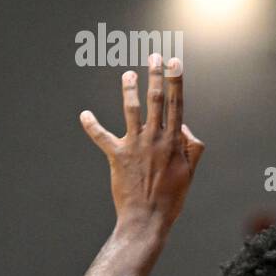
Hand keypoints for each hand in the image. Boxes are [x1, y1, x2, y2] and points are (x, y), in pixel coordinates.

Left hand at [80, 55, 204, 228]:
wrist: (147, 218)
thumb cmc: (172, 198)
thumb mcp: (190, 172)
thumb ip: (192, 147)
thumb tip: (184, 127)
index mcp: (173, 141)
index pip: (177, 104)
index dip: (176, 81)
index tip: (175, 63)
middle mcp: (154, 138)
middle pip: (155, 100)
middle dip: (155, 75)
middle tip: (154, 56)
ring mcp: (134, 145)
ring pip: (131, 110)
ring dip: (129, 89)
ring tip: (128, 74)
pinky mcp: (116, 156)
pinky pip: (101, 137)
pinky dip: (91, 125)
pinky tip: (84, 115)